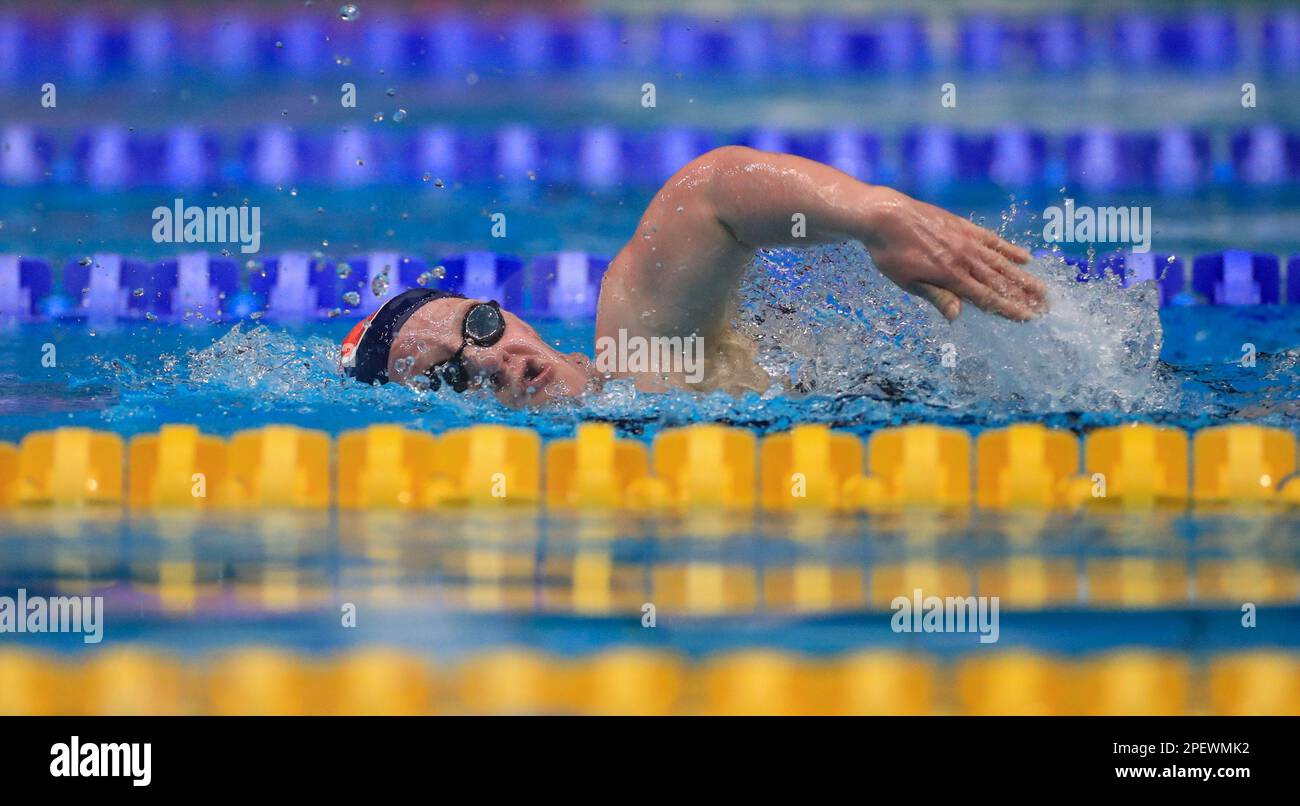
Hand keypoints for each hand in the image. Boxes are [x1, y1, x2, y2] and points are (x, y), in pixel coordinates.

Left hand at [862, 190, 1046, 320]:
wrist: (885, 216)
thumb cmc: (891, 254)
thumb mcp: (908, 282)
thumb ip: (936, 296)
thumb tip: (958, 316)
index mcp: (952, 277)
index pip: (987, 297)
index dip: (1009, 309)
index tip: (1029, 318)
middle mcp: (965, 259)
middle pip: (1001, 282)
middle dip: (1024, 296)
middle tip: (1046, 307)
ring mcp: (967, 241)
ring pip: (1001, 263)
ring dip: (1023, 277)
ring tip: (1042, 289)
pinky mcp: (964, 227)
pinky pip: (993, 240)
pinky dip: (1010, 250)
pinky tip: (1025, 258)